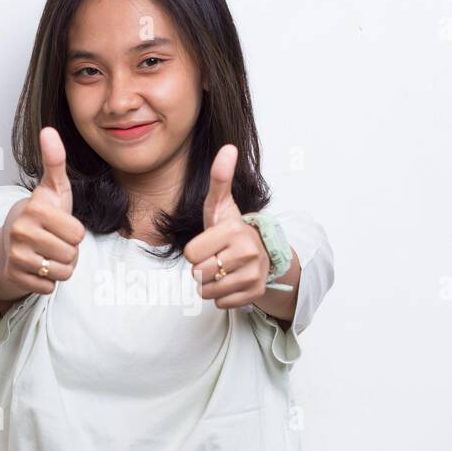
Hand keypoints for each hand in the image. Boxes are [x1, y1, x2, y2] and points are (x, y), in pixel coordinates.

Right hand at [0, 127, 85, 294]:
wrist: (11, 243)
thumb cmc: (41, 215)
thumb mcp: (52, 188)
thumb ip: (55, 161)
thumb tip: (49, 130)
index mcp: (35, 210)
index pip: (78, 233)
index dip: (75, 232)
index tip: (61, 226)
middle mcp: (21, 232)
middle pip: (72, 254)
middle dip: (69, 251)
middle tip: (54, 241)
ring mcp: (16, 256)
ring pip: (62, 272)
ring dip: (61, 267)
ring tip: (49, 254)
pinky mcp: (15, 276)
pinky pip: (50, 287)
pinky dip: (49, 281)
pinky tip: (39, 267)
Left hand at [183, 144, 270, 308]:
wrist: (261, 251)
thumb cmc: (231, 228)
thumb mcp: (220, 204)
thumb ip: (220, 178)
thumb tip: (228, 147)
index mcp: (233, 231)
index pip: (190, 254)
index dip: (194, 251)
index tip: (209, 244)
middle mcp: (247, 253)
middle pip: (198, 274)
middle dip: (201, 268)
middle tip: (215, 257)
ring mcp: (253, 274)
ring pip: (208, 292)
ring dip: (209, 284)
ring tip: (222, 270)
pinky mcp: (256, 292)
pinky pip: (222, 303)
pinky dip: (222, 296)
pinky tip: (231, 282)